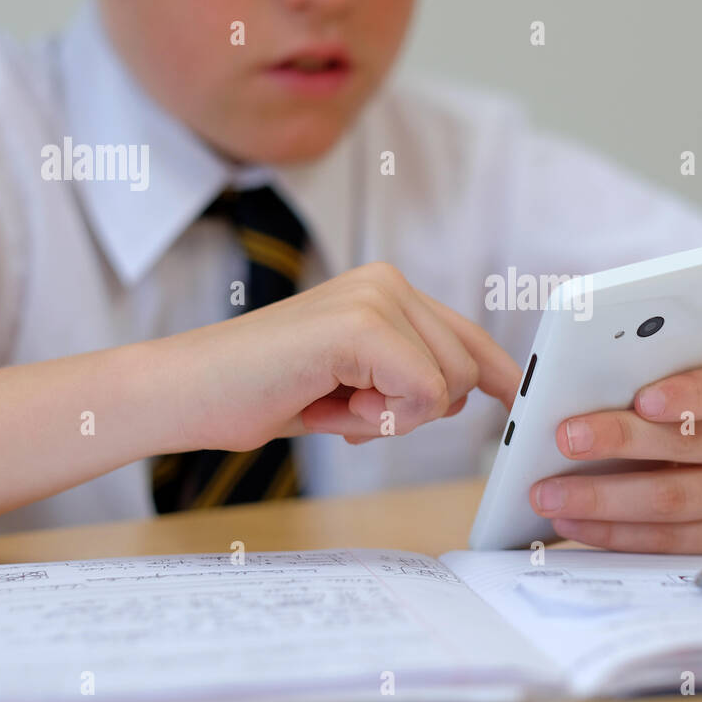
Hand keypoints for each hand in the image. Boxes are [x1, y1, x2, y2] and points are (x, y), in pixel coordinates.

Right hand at [158, 262, 521, 451]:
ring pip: (449, 385)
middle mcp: (388, 281)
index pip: (468, 337)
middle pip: (467, 370)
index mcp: (388, 290)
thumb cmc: (262, 392)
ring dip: (391, 418)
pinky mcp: (360, 324)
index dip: (497, 375)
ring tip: (329, 400)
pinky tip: (327, 403)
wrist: (183, 393)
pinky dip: (380, 420)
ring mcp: (375, 296)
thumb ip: (409, 376)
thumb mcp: (354, 384)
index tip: (518, 401)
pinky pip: (422, 394)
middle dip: (414, 412)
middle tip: (345, 407)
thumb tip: (471, 391)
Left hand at [528, 341, 701, 552]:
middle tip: (564, 437)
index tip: (643, 398)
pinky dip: (612, 533)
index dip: (687, 393)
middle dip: (618, 442)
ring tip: (547, 493)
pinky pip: (663, 541)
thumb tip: (602, 345)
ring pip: (667, 502)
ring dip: (600, 500)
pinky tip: (571, 521)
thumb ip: (670, 357)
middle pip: (682, 449)